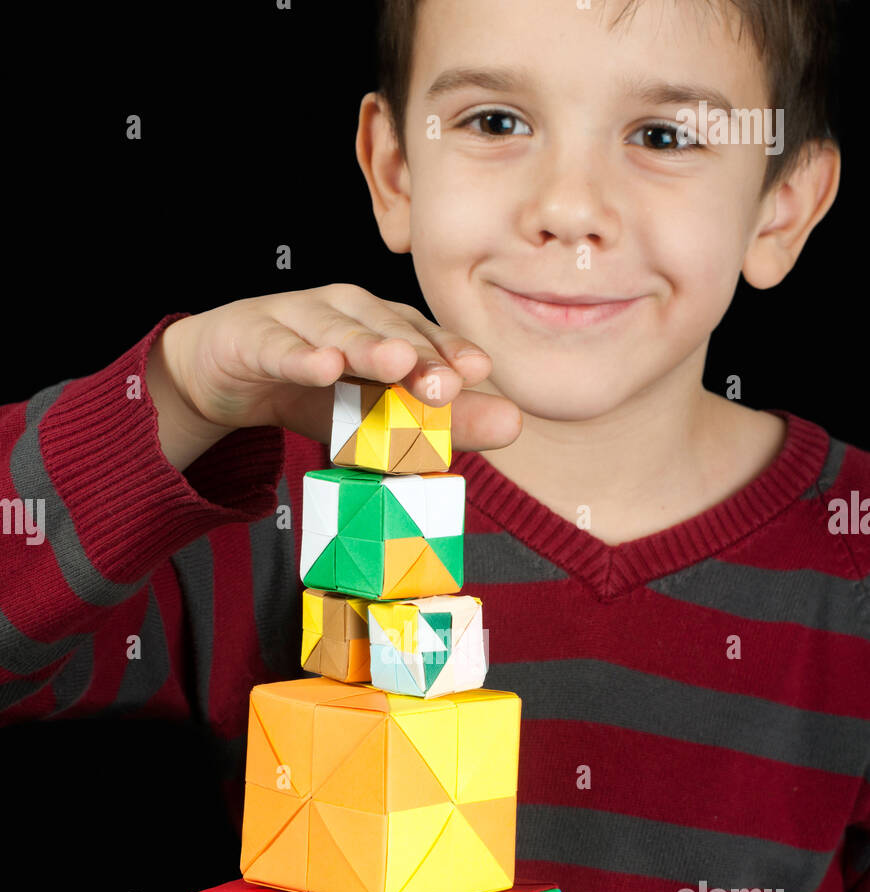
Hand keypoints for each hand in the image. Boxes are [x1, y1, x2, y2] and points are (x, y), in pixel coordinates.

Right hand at [149, 285, 522, 469]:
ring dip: (368, 344)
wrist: (221, 378)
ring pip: (336, 329)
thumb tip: (514, 424)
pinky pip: (278, 344)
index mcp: (380, 324)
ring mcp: (295, 317)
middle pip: (386, 328)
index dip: (449, 350)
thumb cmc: (307, 391)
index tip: (481, 372)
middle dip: (419, 353)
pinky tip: (323, 367)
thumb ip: (438, 423)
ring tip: (398, 363)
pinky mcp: (250, 334)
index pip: (422, 336)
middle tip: (450, 380)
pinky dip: (300, 354)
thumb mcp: (373, 417)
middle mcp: (344, 310)